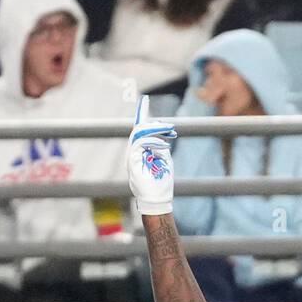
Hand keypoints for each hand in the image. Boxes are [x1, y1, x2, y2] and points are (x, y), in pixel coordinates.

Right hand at [127, 94, 175, 215]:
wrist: (156, 201)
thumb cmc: (162, 184)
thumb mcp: (163, 161)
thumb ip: (160, 147)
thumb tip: (161, 134)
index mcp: (139, 152)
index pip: (140, 130)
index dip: (141, 115)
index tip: (144, 100)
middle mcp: (133, 153)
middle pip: (139, 130)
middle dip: (154, 125)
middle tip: (170, 127)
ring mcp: (131, 157)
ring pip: (139, 134)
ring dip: (155, 131)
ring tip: (169, 133)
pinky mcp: (132, 161)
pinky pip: (140, 143)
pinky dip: (153, 141)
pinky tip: (165, 145)